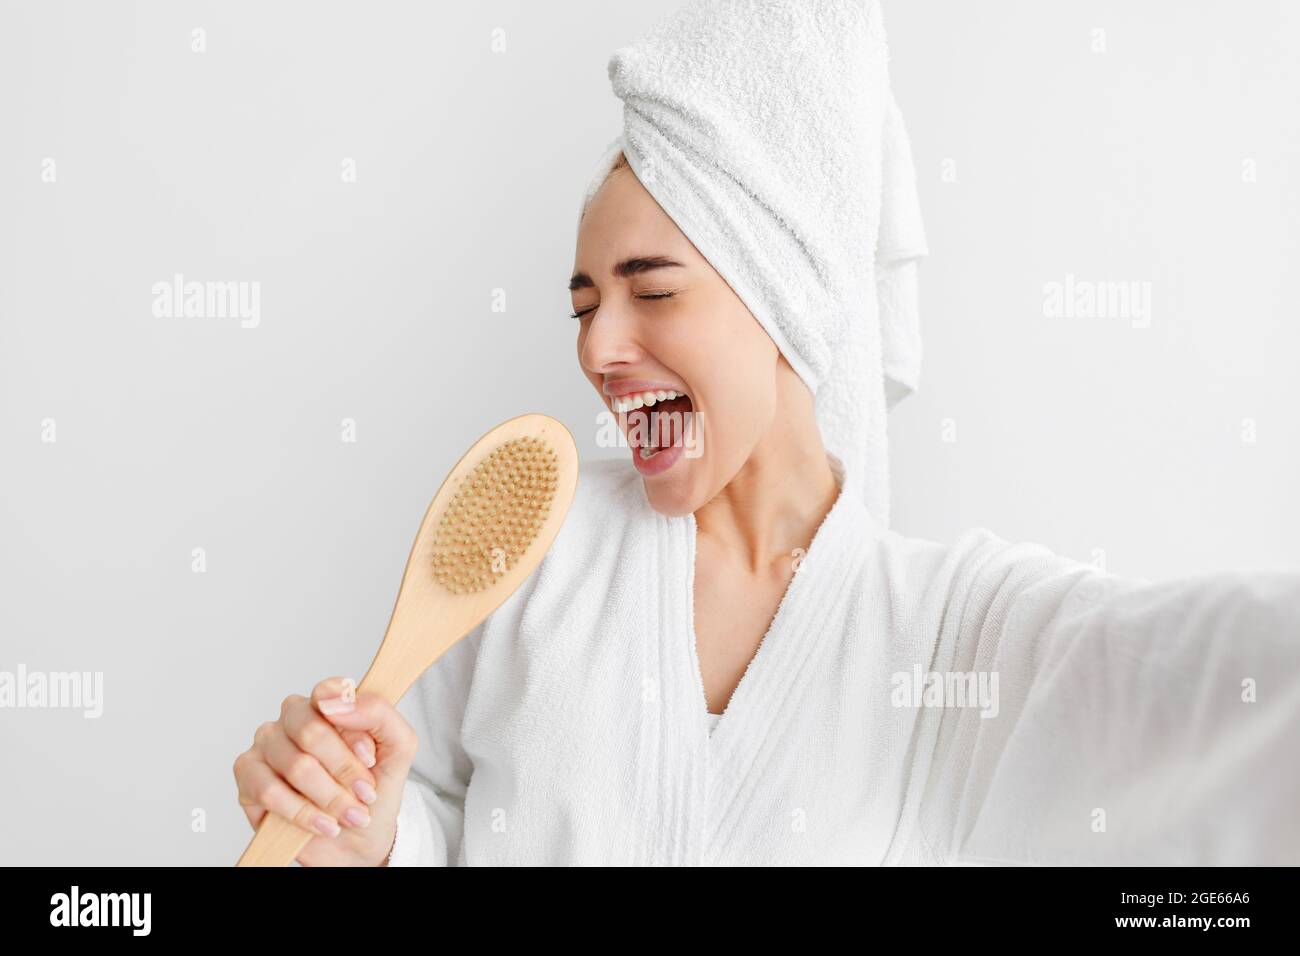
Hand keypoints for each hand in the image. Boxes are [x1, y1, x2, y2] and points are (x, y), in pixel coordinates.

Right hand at [233, 677, 418, 865]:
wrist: (360, 838)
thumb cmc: (373, 787)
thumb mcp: (398, 746)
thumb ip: (379, 713)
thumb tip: (338, 704)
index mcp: (327, 702)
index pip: (327, 692)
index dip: (352, 728)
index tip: (370, 757)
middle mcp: (293, 718)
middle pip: (310, 731)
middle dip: (345, 770)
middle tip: (366, 794)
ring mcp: (266, 745)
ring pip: (295, 765)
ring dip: (330, 797)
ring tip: (350, 814)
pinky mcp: (248, 778)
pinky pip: (270, 792)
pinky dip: (303, 813)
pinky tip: (325, 824)